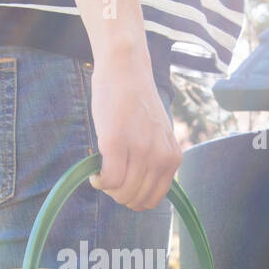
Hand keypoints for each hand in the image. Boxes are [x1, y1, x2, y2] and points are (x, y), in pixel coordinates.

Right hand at [88, 46, 181, 210]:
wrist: (126, 69)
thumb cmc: (137, 102)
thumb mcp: (158, 136)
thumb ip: (156, 161)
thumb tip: (139, 190)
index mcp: (172, 157)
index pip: (154, 199)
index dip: (135, 198)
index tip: (123, 186)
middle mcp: (160, 156)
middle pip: (137, 199)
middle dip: (120, 195)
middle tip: (110, 179)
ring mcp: (139, 150)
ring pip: (122, 192)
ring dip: (108, 189)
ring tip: (102, 173)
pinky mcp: (116, 143)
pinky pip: (109, 180)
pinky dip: (99, 182)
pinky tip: (95, 173)